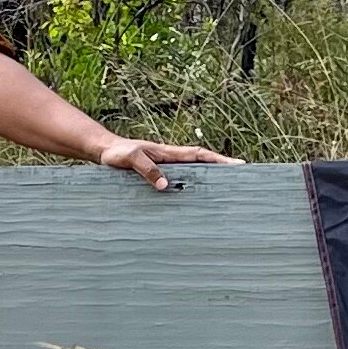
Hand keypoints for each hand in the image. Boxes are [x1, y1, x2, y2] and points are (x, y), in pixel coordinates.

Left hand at [96, 137, 236, 190]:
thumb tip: (165, 186)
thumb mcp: (130, 159)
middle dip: (222, 169)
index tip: (237, 165)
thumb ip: (147, 170)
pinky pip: (180, 180)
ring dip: (209, 178)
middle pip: (202, 163)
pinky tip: (195, 197)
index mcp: (169, 153)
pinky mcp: (158, 174)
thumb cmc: (117, 154)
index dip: (219, 160)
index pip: (199, 155)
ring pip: (193, 172)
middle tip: (241, 178)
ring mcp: (166, 166)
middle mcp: (171, 159)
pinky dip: (191, 185)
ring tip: (225, 191)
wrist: (105, 151)